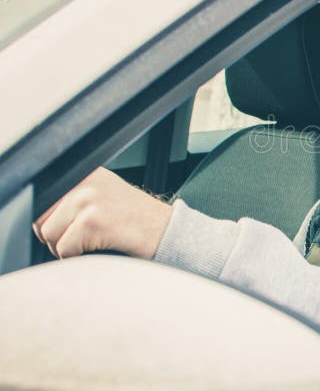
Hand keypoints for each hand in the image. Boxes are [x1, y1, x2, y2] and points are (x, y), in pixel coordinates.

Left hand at [32, 167, 172, 259]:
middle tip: (82, 240)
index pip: (42, 200)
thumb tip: (41, 215)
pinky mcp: (92, 222)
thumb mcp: (105, 195)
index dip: (51, 221)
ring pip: (49, 235)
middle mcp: (85, 182)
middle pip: (40, 218)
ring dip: (66, 248)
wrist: (167, 230)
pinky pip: (65, 250)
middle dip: (56, 236)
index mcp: (85, 173)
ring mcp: (88, 200)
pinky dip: (78, 257)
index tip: (69, 228)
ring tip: (91, 244)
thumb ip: (75, 197)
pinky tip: (100, 248)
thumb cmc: (137, 220)